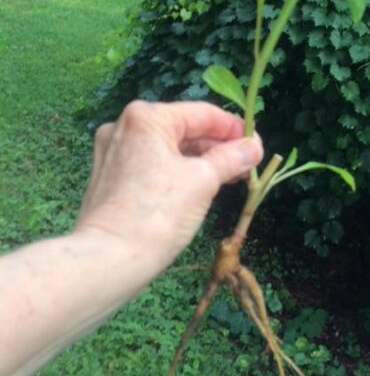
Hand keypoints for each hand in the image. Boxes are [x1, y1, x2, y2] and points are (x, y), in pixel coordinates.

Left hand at [75, 100, 262, 276]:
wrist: (106, 261)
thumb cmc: (157, 214)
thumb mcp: (203, 181)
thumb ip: (232, 158)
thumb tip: (255, 146)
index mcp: (146, 117)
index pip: (202, 114)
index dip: (234, 129)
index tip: (257, 146)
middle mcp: (124, 126)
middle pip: (184, 129)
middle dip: (218, 147)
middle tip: (247, 165)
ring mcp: (113, 152)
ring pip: (169, 148)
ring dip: (200, 160)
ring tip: (229, 178)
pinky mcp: (109, 176)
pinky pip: (153, 164)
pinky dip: (177, 171)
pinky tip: (198, 187)